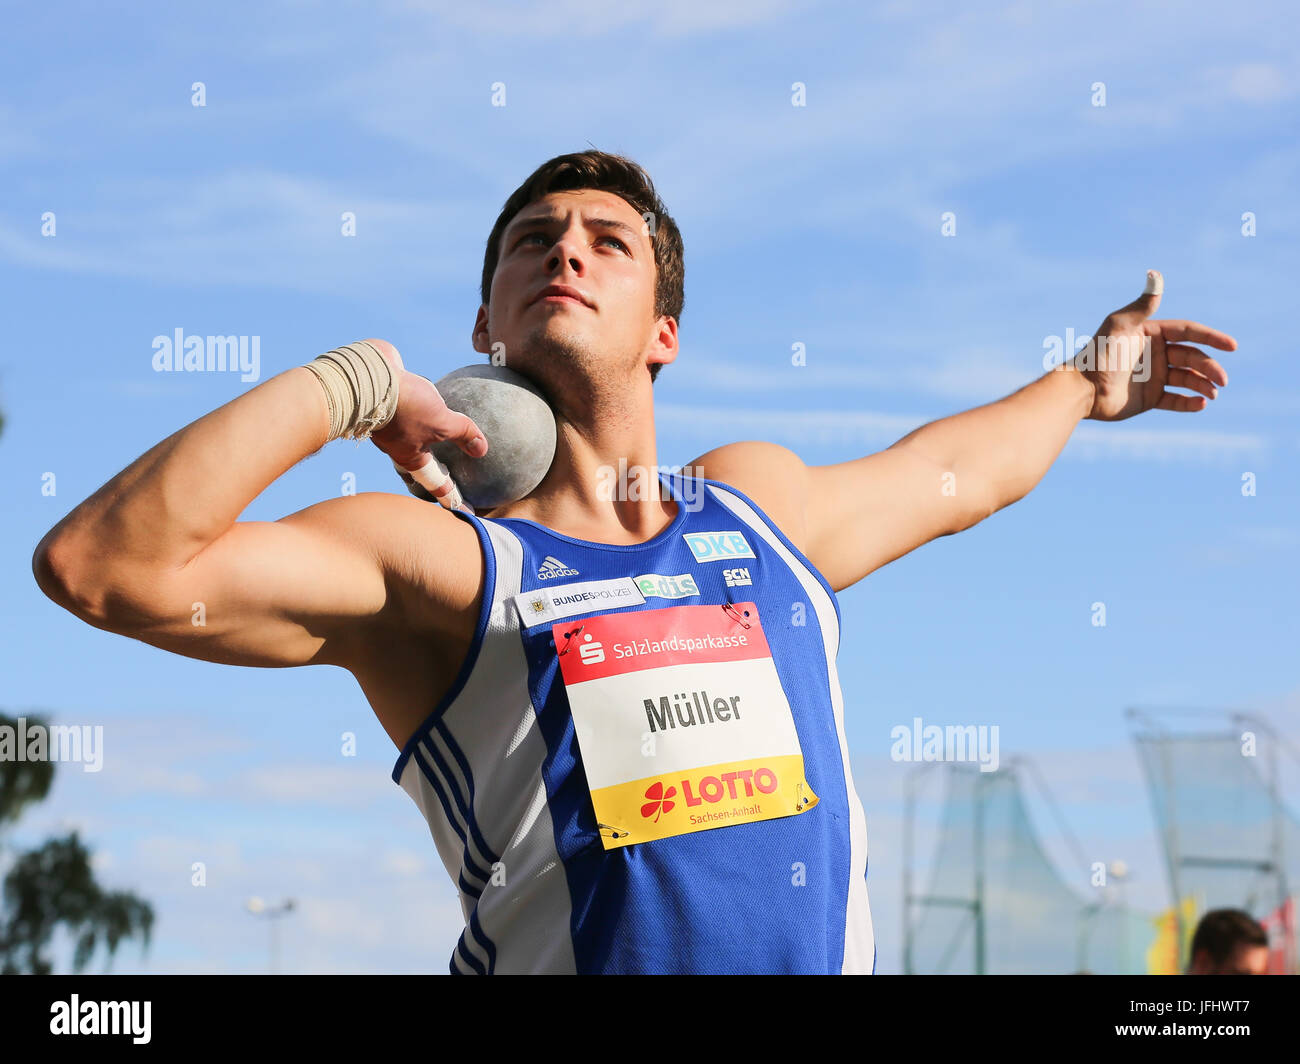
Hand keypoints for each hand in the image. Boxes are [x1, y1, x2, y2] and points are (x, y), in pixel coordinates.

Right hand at [362, 340, 487, 511]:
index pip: (436, 483)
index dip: (451, 497)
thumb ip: (463, 434)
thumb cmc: (404, 405)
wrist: (366, 375)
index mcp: (410, 458)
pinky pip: (408, 414)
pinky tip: (430, 402)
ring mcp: (390, 427)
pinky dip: (419, 415)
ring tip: (438, 442)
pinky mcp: (389, 405)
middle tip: (446, 481)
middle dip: (431, 477)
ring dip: (423, 445)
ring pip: (410, 441)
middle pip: (417, 468)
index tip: (465, 512)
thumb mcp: (441, 422)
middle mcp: (397, 446)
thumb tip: (481, 450)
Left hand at [1074, 271, 1235, 421]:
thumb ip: (1142, 305)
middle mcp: (1155, 354)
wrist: (1081, 389)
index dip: (1211, 337)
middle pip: (1192, 357)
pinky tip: (1201, 404)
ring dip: (1204, 385)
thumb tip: (1155, 273)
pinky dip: (1189, 403)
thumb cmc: (1098, 354)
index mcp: (1152, 334)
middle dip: (1210, 367)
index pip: (1188, 332)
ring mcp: (1153, 377)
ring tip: (1214, 393)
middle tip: (1223, 380)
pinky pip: (1174, 401)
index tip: (1232, 346)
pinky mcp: (1149, 398)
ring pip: (1187, 379)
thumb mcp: (1119, 326)